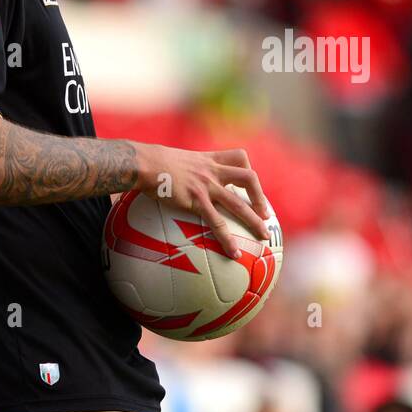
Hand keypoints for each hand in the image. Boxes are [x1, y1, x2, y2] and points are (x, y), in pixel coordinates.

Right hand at [133, 144, 271, 258]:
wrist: (145, 163)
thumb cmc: (153, 163)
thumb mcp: (174, 160)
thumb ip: (183, 170)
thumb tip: (175, 180)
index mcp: (209, 160)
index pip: (239, 157)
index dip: (248, 168)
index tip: (248, 184)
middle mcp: (213, 172)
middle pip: (248, 179)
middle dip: (260, 197)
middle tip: (265, 214)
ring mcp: (207, 186)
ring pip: (238, 203)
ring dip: (254, 221)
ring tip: (264, 236)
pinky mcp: (197, 200)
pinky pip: (217, 222)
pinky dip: (227, 239)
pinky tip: (233, 254)